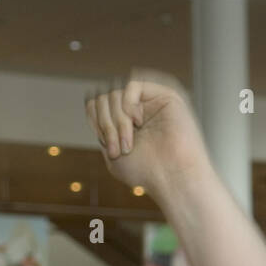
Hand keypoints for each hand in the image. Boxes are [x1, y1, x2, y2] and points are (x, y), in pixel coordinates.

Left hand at [85, 71, 211, 198]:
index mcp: (123, 122)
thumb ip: (101, 128)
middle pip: (104, 99)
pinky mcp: (165, 96)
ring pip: (116, 94)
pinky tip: (138, 123)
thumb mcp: (111, 152)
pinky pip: (133, 86)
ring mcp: (150, 102)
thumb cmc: (145, 172)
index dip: (96, 122)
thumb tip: (93, 103)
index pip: (96, 105)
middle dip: (105, 125)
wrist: (172, 178)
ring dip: (117, 123)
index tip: (107, 146)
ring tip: (128, 146)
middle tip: (117, 150)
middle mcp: (137, 110)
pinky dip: (128, 106)